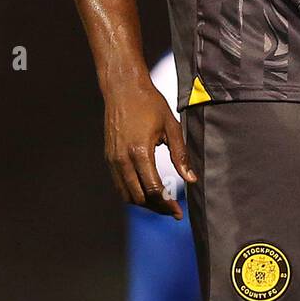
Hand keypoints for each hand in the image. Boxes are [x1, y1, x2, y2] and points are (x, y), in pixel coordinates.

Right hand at [101, 72, 196, 218]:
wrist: (123, 88)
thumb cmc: (150, 103)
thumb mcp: (171, 126)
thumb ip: (180, 155)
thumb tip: (191, 179)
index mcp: (140, 152)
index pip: (153, 189)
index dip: (167, 204)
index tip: (178, 212)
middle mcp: (122, 159)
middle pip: (139, 197)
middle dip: (157, 208)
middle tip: (172, 210)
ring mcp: (112, 159)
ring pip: (126, 195)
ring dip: (143, 203)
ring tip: (161, 203)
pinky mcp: (108, 157)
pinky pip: (119, 184)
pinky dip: (132, 193)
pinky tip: (146, 190)